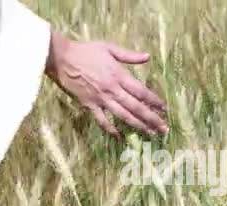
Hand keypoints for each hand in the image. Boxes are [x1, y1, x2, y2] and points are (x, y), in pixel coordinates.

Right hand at [45, 30, 167, 137]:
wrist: (61, 58)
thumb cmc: (86, 51)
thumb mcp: (109, 48)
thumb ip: (129, 55)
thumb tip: (148, 57)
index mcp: (119, 75)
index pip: (141, 91)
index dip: (154, 101)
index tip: (165, 109)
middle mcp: (112, 89)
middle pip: (136, 107)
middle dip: (152, 118)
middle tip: (164, 129)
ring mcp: (101, 99)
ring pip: (123, 116)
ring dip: (138, 126)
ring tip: (150, 133)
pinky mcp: (89, 105)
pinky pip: (102, 121)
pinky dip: (111, 130)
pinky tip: (120, 137)